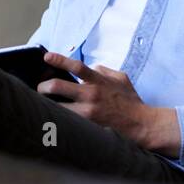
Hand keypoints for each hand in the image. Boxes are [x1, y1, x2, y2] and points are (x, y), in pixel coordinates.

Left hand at [37, 51, 176, 152]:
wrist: (142, 124)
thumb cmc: (130, 101)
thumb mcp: (121, 78)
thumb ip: (104, 71)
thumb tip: (90, 67)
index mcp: (98, 81)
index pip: (76, 66)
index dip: (59, 60)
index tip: (46, 57)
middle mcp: (91, 95)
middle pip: (58, 86)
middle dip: (44, 86)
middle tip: (40, 88)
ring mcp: (88, 112)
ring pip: (58, 107)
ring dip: (48, 105)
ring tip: (43, 105)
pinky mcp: (88, 127)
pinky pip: (68, 122)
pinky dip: (59, 120)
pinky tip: (53, 120)